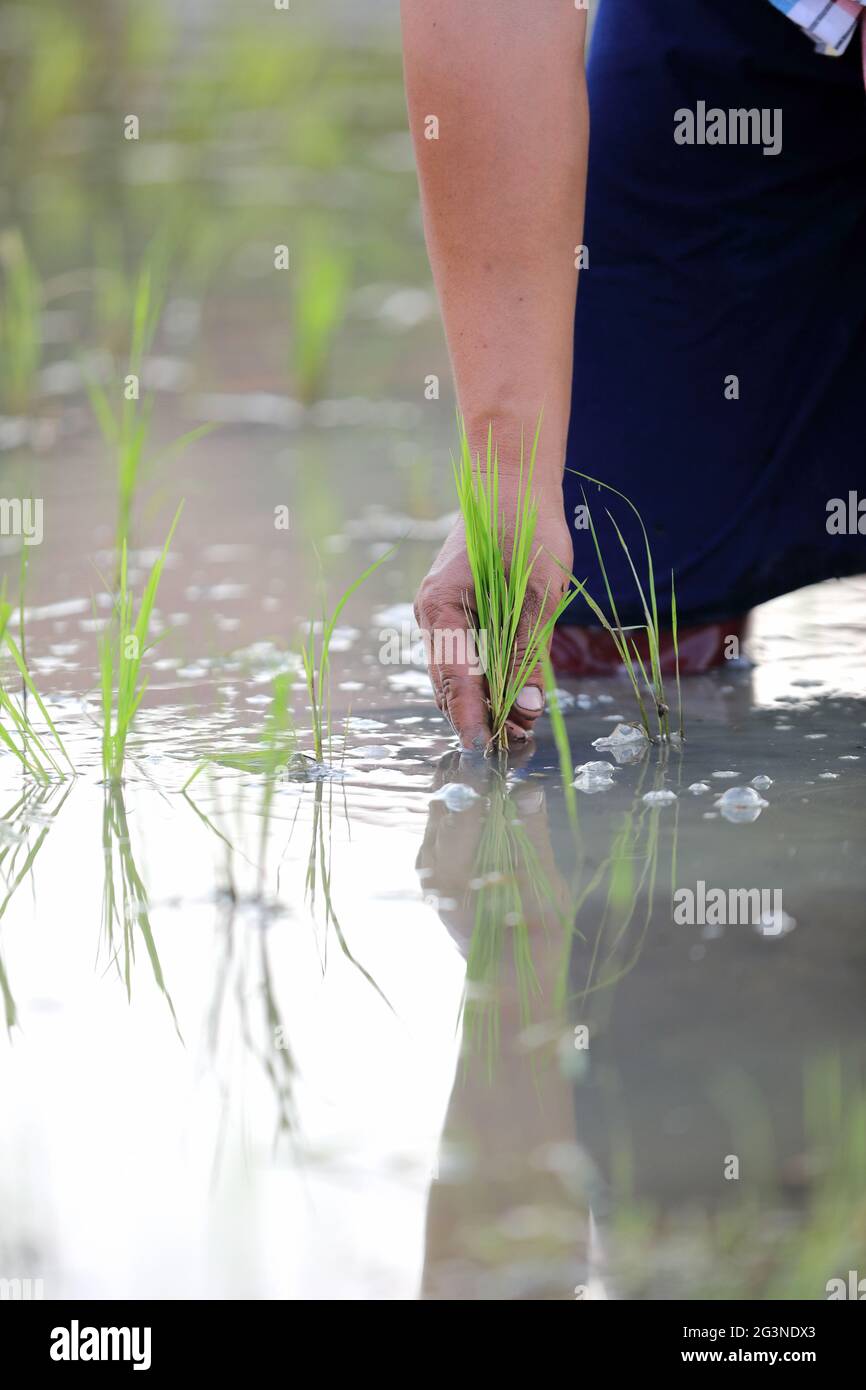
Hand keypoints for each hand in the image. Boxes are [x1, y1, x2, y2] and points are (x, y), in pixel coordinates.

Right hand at [414, 477, 573, 749]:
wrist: (514, 479)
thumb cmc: (527, 525)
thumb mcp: (539, 592)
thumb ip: (529, 651)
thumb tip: (527, 708)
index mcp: (441, 607)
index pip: (453, 678)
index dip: (470, 718)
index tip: (485, 751)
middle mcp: (433, 615)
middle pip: (450, 684)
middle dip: (480, 719)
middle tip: (516, 748)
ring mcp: (442, 614)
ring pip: (458, 676)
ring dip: (485, 705)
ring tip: (519, 732)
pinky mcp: (459, 612)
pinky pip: (468, 658)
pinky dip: (488, 682)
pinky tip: (513, 698)